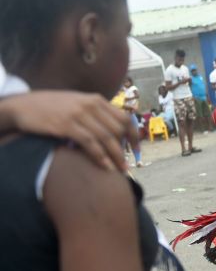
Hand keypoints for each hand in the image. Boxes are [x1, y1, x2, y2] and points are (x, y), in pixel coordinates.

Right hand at [6, 91, 135, 170]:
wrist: (24, 106)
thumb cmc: (53, 108)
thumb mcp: (78, 103)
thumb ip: (96, 113)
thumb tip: (116, 132)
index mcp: (97, 100)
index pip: (125, 118)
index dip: (134, 136)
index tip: (137, 150)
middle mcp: (91, 105)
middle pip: (118, 130)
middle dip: (125, 150)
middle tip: (126, 164)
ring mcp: (79, 114)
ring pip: (107, 138)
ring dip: (116, 157)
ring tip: (120, 170)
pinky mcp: (67, 125)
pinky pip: (90, 143)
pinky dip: (100, 156)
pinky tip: (105, 166)